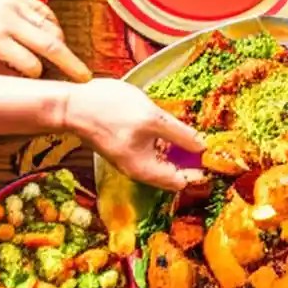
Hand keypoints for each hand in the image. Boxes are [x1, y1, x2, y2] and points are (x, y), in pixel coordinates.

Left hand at [0, 0, 90, 80]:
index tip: (41, 84)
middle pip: (51, 45)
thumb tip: (17, 82)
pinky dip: (54, 26)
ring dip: (63, 45)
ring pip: (52, 27)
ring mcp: (15, 2)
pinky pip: (45, 11)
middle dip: (71, 64)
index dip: (38, 77)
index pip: (30, 65)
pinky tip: (53, 37)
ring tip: (66, 59)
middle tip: (85, 78)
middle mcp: (7, 19)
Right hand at [62, 79, 205, 189]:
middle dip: (192, 161)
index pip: (182, 182)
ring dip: (179, 151)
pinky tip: (171, 128)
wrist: (72, 105)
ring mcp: (131, 160)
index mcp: (146, 170)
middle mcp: (139, 171)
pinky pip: (152, 152)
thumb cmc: (110, 110)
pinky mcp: (126, 148)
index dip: (200, 171)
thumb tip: (204, 147)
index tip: (215, 156)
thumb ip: (181, 135)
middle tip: (208, 142)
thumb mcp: (152, 119)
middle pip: (174, 174)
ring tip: (193, 134)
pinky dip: (165, 143)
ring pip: (163, 162)